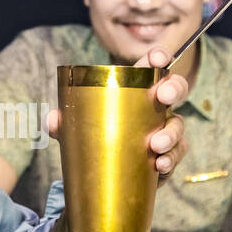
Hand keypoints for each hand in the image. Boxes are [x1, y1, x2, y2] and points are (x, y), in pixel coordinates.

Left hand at [43, 46, 190, 185]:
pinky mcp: (168, 155)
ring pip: (178, 125)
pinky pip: (177, 153)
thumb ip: (64, 123)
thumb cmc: (95, 138)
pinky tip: (160, 164)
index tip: (157, 58)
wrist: (104, 173)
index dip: (158, 57)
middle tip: (163, 96)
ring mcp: (164, 130)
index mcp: (135, 91)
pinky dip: (171, 158)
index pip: (151, 67)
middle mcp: (155, 107)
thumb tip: (53, 119)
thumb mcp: (77, 129)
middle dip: (173, 88)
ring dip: (170, 133)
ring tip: (156, 145)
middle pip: (175, 89)